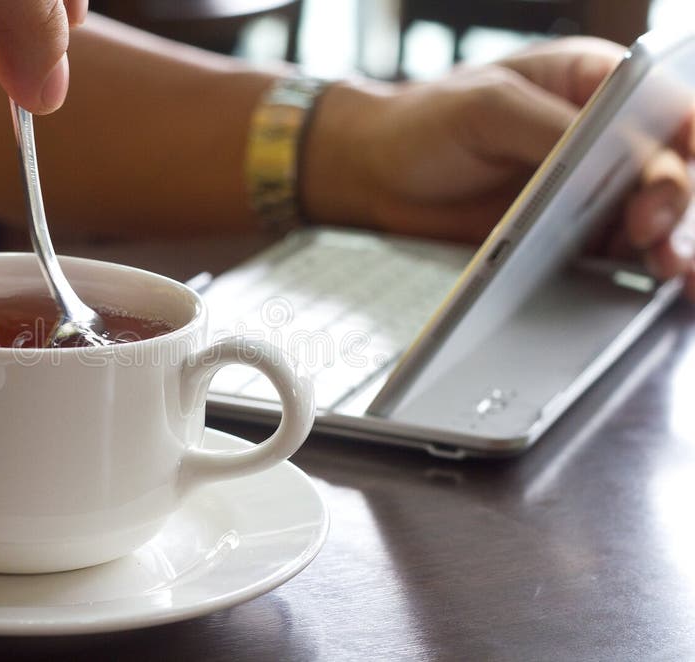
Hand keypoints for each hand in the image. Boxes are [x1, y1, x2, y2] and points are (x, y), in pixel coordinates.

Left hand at [304, 36, 694, 299]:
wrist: (375, 175)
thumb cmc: (423, 122)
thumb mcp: (487, 108)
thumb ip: (552, 127)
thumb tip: (614, 151)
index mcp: (591, 85)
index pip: (668, 109)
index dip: (684, 148)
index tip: (669, 183)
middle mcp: (601, 137)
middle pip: (671, 170)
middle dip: (678, 207)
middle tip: (662, 243)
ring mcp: (586, 189)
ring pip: (652, 217)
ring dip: (670, 245)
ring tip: (674, 275)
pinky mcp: (565, 235)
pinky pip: (611, 253)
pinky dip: (632, 271)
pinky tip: (645, 288)